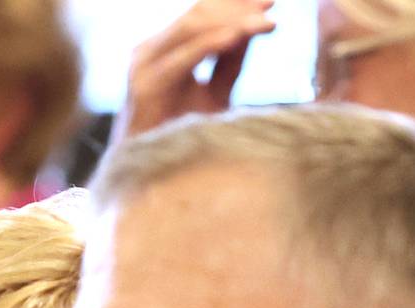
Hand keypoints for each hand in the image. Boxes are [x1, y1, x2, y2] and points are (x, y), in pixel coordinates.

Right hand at [113, 0, 276, 141]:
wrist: (148, 181)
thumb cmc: (180, 141)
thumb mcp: (213, 94)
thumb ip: (230, 61)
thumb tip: (255, 27)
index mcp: (162, 50)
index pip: (201, 13)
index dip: (234, 3)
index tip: (270, 1)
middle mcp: (149, 52)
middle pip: (197, 13)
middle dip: (236, 6)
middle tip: (271, 4)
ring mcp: (143, 66)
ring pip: (192, 27)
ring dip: (232, 21)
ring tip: (265, 21)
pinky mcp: (146, 86)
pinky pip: (185, 56)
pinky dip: (213, 44)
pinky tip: (238, 37)